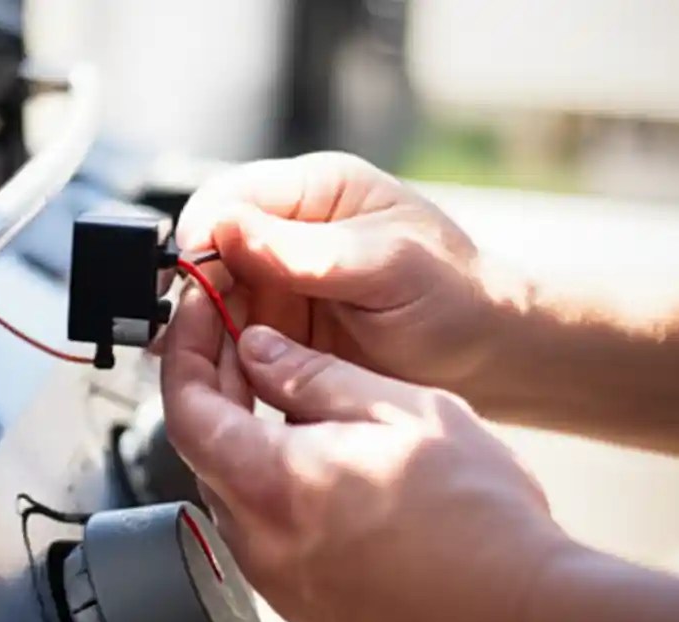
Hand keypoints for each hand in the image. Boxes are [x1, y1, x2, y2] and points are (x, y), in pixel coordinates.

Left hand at [160, 286, 573, 621]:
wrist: (530, 621)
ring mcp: (278, 584)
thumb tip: (257, 350)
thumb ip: (312, 374)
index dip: (185, 348)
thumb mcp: (400, 409)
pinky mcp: (306, 609)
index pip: (183, 405)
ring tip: (294, 392)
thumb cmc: (480, 520)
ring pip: (238, 490)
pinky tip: (324, 459)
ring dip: (249, 435)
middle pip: (206, 447)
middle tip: (247, 336)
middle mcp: (256, 542)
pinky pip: (269, 532)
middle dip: (218, 383)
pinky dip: (277, 484)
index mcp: (269, 483)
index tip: (202, 311)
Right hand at [176, 152, 508, 391]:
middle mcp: (288, 231)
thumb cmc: (454, 300)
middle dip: (195, 289)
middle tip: (190, 333)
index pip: (229, 197)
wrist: (488, 360)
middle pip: (208, 249)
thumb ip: (303, 250)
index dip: (202, 236)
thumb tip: (225, 227)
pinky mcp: (278, 328)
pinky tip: (222, 375)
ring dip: (202, 327)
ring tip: (203, 361)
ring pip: (209, 297)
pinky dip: (218, 355)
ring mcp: (279, 281)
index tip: (191, 279)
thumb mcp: (384, 267)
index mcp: (316, 190)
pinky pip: (227, 337)